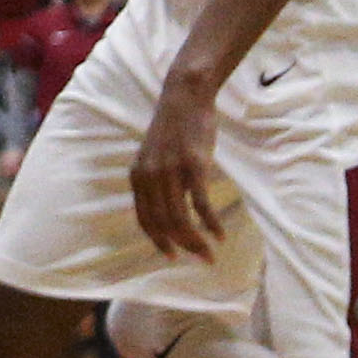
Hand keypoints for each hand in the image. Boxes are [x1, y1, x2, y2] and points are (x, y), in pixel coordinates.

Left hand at [132, 71, 226, 259]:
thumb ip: (154, 181)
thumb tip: (166, 212)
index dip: (158, 241)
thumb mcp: (153, 156)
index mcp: (138, 176)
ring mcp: (171, 171)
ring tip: (211, 253)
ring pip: (181, 219)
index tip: (172, 256)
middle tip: (201, 259)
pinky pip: (200, 204)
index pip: (145, 219)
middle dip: (183, 246)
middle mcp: (150, 176)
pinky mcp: (194, 166)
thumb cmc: (173, 128)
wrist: (184, 97)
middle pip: (164, 224)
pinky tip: (219, 234)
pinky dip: (210, 224)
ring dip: (197, 241)